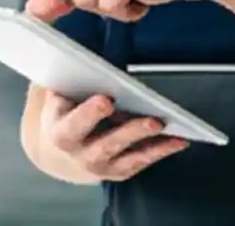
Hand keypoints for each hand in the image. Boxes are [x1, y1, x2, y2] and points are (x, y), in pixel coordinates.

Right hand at [39, 90, 189, 181]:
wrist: (56, 152)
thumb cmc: (62, 114)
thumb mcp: (57, 96)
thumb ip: (69, 82)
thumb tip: (88, 62)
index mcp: (60, 132)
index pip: (73, 124)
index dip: (89, 113)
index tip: (106, 100)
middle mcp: (79, 154)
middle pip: (106, 143)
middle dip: (129, 131)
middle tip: (151, 120)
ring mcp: (99, 166)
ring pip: (126, 155)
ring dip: (147, 140)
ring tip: (164, 124)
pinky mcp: (117, 172)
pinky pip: (141, 161)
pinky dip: (160, 151)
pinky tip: (178, 139)